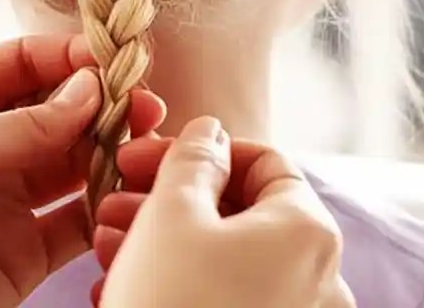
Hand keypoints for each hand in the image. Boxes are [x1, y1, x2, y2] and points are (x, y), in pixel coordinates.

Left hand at [0, 35, 165, 307]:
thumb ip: (24, 121)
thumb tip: (90, 89)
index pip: (13, 65)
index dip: (64, 58)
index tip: (113, 61)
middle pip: (49, 114)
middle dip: (98, 107)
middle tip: (145, 106)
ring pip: (69, 166)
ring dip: (109, 154)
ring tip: (148, 146)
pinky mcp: (19, 255)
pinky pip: (74, 222)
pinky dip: (105, 208)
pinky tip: (129, 194)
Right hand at [92, 117, 353, 307]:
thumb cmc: (172, 304)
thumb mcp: (171, 214)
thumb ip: (192, 159)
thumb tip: (209, 132)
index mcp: (307, 228)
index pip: (264, 161)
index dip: (200, 150)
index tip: (146, 158)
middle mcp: (318, 277)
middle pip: (240, 213)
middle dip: (167, 200)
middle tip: (113, 202)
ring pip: (226, 260)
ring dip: (162, 242)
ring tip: (105, 246)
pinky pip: (226, 302)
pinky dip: (180, 285)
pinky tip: (121, 287)